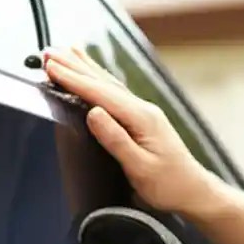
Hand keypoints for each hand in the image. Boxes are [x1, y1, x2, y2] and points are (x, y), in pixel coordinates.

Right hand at [42, 45, 217, 215]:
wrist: (193, 191)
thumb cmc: (169, 184)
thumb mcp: (140, 167)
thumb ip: (116, 139)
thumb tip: (93, 113)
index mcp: (141, 118)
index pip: (100, 94)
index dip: (74, 79)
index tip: (52, 67)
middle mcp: (142, 109)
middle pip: (103, 82)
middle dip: (75, 65)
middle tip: (50, 52)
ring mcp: (143, 112)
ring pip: (108, 84)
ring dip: (86, 68)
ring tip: (67, 52)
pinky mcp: (141, 119)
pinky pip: (114, 93)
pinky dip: (99, 80)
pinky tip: (93, 75)